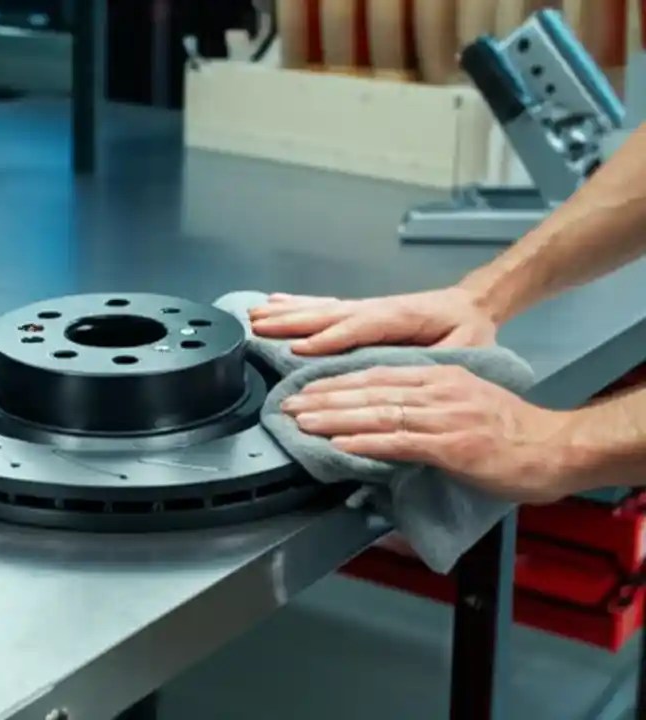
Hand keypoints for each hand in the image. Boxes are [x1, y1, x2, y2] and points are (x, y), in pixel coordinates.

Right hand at [247, 287, 497, 354]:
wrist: (473, 305)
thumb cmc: (469, 332)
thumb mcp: (465, 351)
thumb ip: (433, 363)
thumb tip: (398, 379)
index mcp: (401, 318)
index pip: (359, 328)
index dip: (328, 339)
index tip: (296, 350)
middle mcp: (376, 309)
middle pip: (328, 314)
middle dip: (291, 322)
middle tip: (257, 327)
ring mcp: (365, 309)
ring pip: (320, 308)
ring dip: (286, 313)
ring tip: (254, 315)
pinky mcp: (359, 312)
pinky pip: (324, 307)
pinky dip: (297, 304)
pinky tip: (274, 302)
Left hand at [281, 365, 574, 502]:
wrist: (556, 448)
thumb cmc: (511, 432)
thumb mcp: (463, 404)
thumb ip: (424, 407)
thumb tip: (384, 420)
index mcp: (438, 376)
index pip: (375, 374)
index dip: (335, 382)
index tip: (303, 389)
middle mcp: (437, 390)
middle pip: (368, 390)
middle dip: (323, 398)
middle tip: (287, 405)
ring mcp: (444, 416)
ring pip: (378, 413)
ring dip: (334, 418)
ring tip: (302, 422)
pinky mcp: (452, 445)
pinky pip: (401, 441)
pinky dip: (367, 443)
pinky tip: (341, 445)